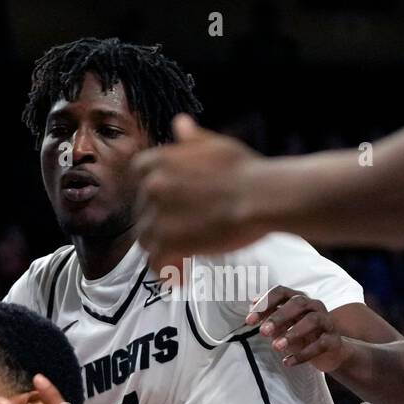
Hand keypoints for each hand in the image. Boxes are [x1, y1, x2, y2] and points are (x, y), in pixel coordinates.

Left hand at [134, 115, 269, 275]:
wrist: (264, 197)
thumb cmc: (246, 171)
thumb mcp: (217, 147)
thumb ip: (192, 141)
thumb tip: (180, 124)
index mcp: (160, 162)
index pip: (140, 175)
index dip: (153, 190)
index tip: (168, 201)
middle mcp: (152, 187)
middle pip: (143, 212)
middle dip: (160, 222)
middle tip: (185, 231)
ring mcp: (157, 216)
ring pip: (147, 239)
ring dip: (163, 248)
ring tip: (185, 255)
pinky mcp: (167, 243)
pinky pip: (157, 264)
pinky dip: (168, 273)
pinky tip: (180, 278)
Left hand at [244, 286, 346, 370]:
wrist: (329, 352)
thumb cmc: (301, 335)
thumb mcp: (283, 325)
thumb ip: (269, 315)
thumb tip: (252, 306)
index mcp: (298, 300)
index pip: (281, 292)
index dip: (265, 303)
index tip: (249, 320)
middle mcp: (314, 306)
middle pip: (298, 303)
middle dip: (278, 316)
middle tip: (263, 331)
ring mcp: (326, 321)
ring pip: (313, 320)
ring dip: (292, 333)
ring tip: (276, 346)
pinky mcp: (333, 339)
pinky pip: (321, 344)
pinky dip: (303, 354)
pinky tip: (287, 362)